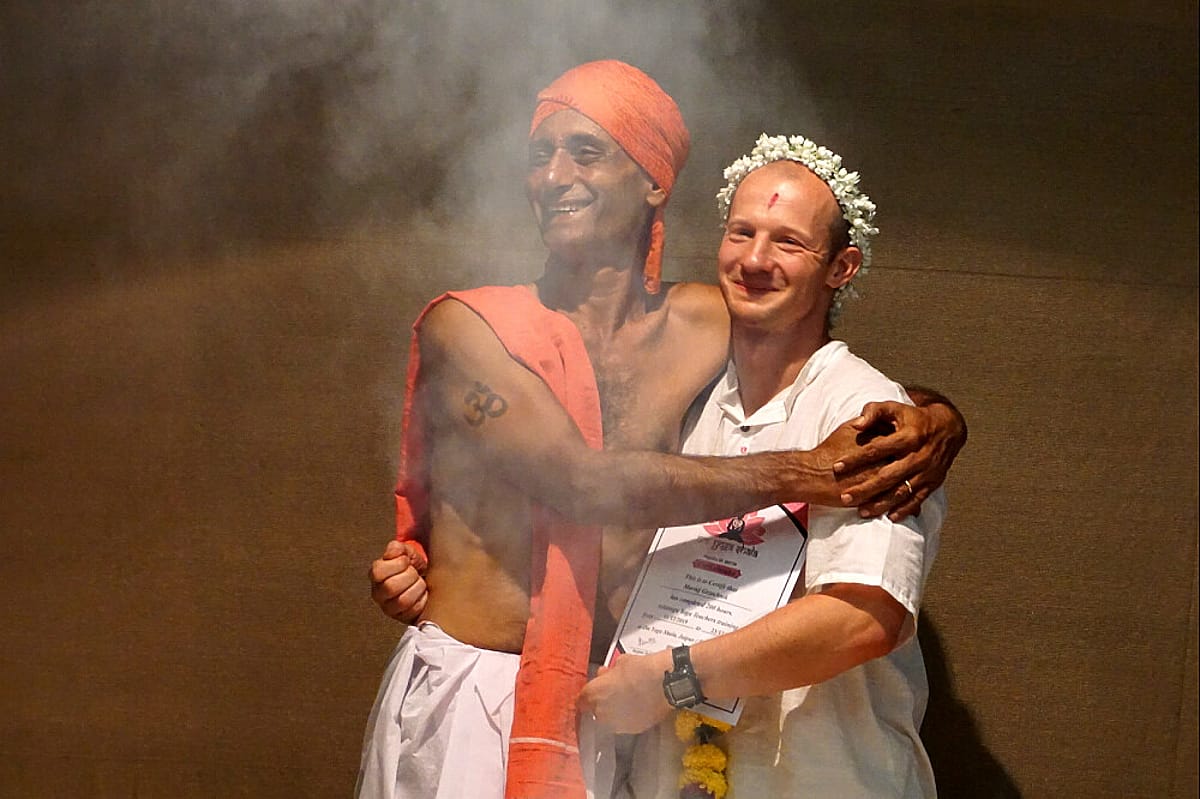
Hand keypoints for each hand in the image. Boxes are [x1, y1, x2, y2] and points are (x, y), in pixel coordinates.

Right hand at [369, 540, 428, 622]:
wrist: (425, 581)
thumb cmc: (412, 567)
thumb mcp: (406, 553)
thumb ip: (398, 548)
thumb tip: (394, 550)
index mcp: (376, 575)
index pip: (378, 571)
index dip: (397, 564)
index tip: (406, 561)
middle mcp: (378, 593)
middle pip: (391, 587)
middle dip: (409, 576)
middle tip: (415, 573)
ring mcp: (389, 608)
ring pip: (403, 601)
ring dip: (417, 588)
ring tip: (419, 583)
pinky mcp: (402, 618)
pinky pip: (413, 611)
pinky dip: (423, 600)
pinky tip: (423, 594)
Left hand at [577, 650, 672, 733]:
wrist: (666, 684)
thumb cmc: (642, 669)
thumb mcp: (621, 662)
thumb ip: (608, 673)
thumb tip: (606, 675)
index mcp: (594, 694)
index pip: (581, 701)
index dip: (588, 696)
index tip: (594, 692)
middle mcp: (601, 712)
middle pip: (595, 710)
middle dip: (602, 701)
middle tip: (613, 691)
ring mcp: (617, 724)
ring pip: (609, 718)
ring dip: (614, 710)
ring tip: (627, 699)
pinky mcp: (632, 730)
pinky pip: (624, 723)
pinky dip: (628, 717)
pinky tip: (637, 706)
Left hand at [832, 400, 966, 520]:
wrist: (948, 427)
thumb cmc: (914, 418)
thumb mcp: (895, 408)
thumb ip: (874, 412)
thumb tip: (857, 424)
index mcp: (908, 436)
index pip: (876, 449)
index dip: (856, 458)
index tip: (836, 467)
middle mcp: (919, 456)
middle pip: (887, 476)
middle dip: (865, 489)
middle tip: (845, 498)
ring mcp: (927, 471)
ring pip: (901, 491)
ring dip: (881, 503)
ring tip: (861, 512)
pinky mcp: (934, 482)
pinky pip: (918, 498)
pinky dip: (904, 509)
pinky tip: (889, 517)